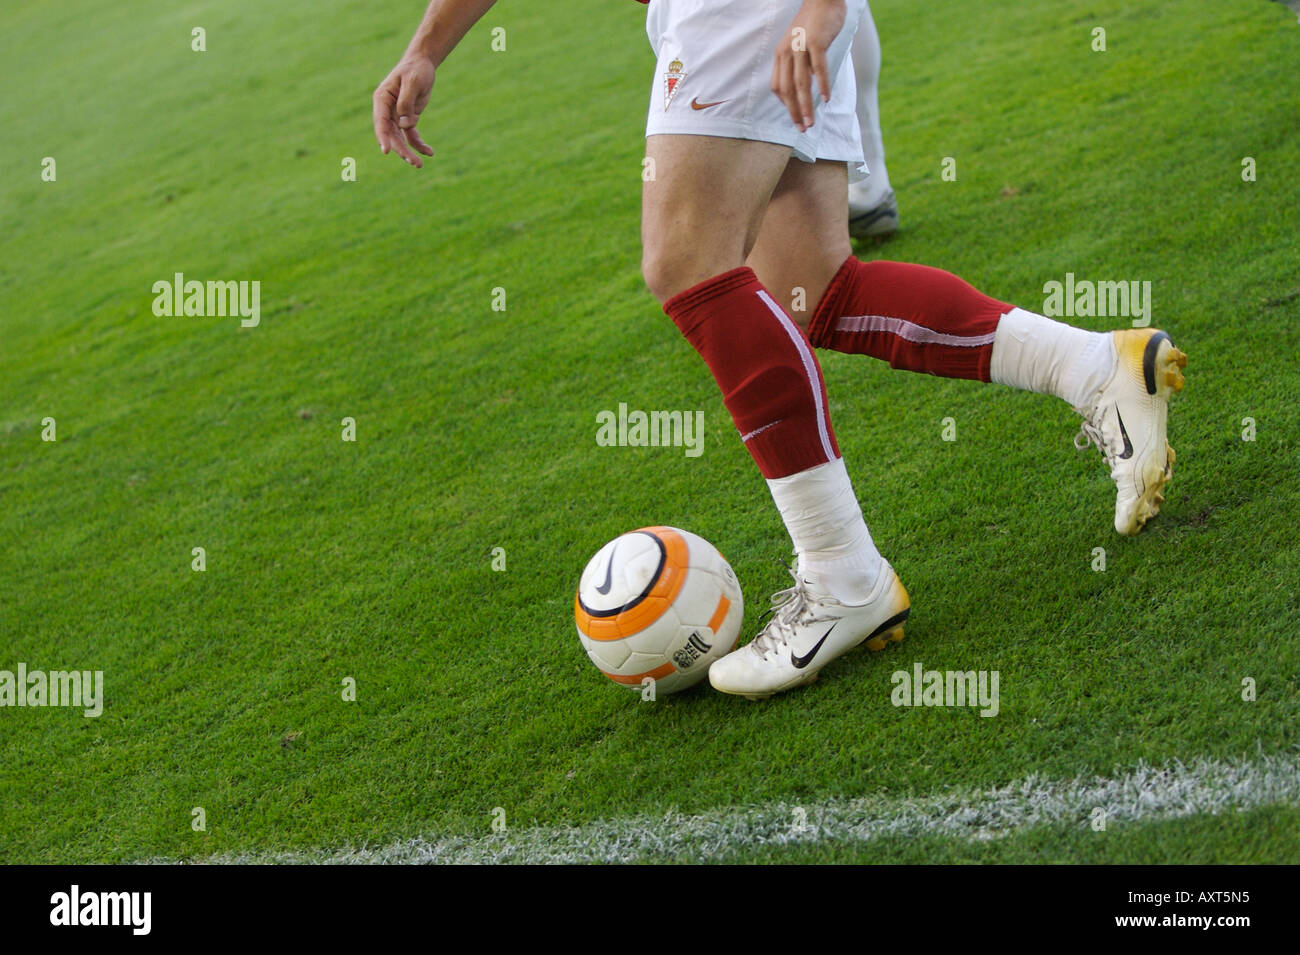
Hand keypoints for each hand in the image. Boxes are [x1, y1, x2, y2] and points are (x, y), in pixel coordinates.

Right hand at [373, 56, 437, 166]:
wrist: (422, 64)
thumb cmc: (415, 69)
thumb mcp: (413, 81)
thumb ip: (407, 102)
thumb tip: (404, 125)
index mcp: (382, 99)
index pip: (380, 121)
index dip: (383, 137)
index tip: (386, 151)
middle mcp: (387, 110)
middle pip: (391, 134)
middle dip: (401, 149)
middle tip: (413, 162)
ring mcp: (397, 116)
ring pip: (400, 138)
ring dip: (409, 151)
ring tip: (418, 164)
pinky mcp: (408, 119)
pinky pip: (412, 136)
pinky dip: (419, 145)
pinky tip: (429, 152)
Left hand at [771, 0, 846, 131]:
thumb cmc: (813, 23)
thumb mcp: (799, 45)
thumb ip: (800, 64)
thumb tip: (808, 85)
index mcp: (781, 54)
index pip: (777, 86)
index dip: (785, 105)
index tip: (795, 116)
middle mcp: (787, 52)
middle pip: (787, 90)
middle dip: (794, 113)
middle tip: (802, 128)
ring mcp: (800, 47)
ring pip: (800, 84)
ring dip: (806, 106)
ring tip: (811, 122)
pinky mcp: (816, 42)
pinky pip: (818, 69)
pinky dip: (822, 86)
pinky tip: (826, 99)